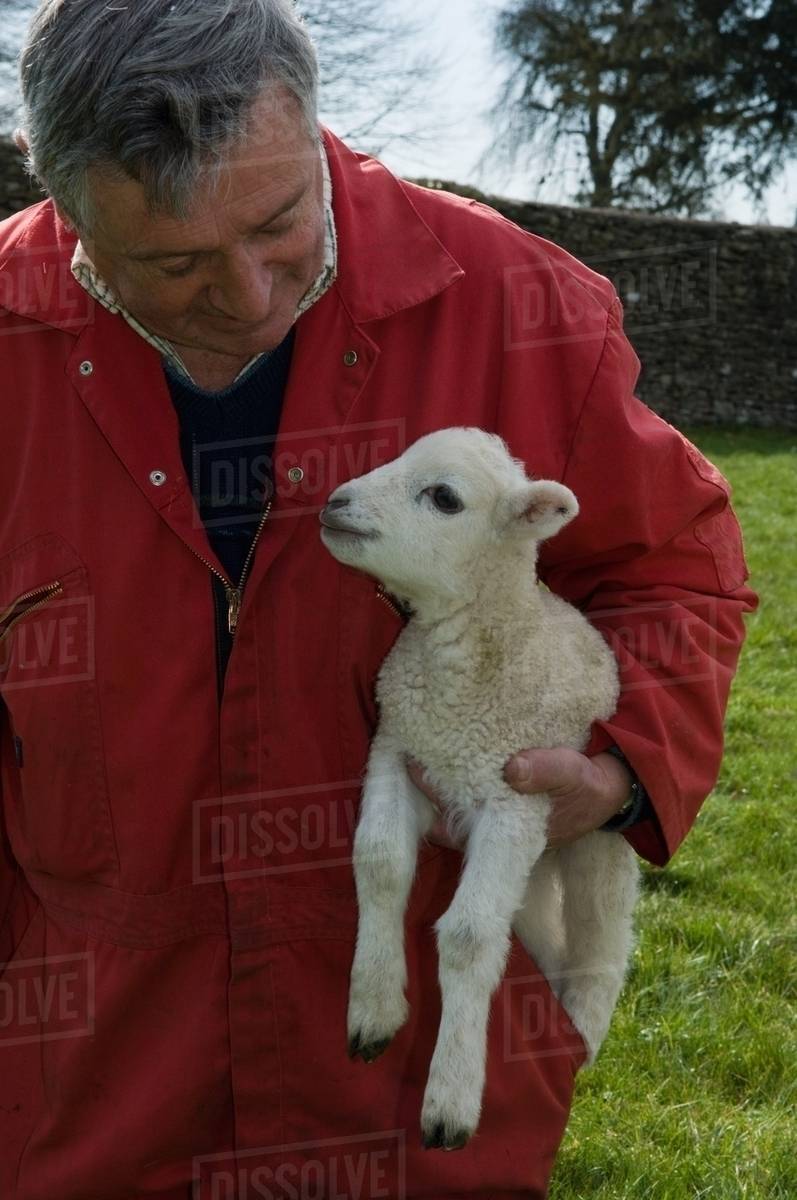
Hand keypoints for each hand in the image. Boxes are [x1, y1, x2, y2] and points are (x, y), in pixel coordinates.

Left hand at [406, 748, 632, 849]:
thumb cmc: (588, 787)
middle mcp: (489, 823)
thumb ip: (548, 771)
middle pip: (439, 806)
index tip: (411, 759)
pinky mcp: (498, 786)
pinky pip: (463, 778)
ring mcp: (491, 806)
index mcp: (501, 829)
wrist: (611, 788)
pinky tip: (439, 731)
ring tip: (412, 733)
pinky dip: (451, 760)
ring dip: (433, 769)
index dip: (428, 790)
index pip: (449, 817)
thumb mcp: (575, 777)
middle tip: (401, 740)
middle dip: (420, 780)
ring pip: (448, 793)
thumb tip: (512, 769)